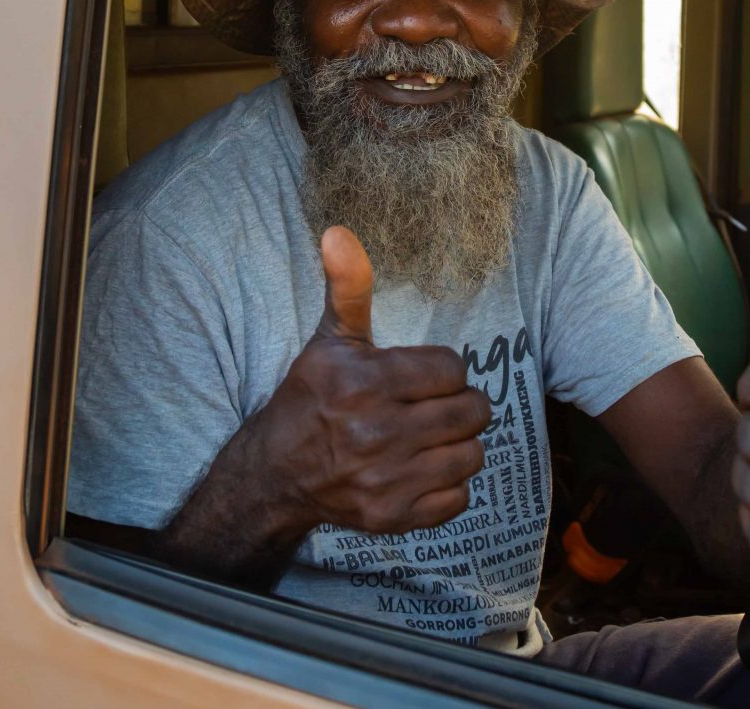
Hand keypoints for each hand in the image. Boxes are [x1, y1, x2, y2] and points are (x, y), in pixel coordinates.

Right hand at [249, 227, 490, 535]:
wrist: (276, 473)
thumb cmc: (312, 398)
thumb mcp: (330, 339)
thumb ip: (348, 287)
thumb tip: (339, 232)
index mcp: (365, 383)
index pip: (453, 369)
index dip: (442, 370)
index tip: (420, 377)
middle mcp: (377, 434)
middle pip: (473, 412)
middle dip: (459, 405)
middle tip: (434, 407)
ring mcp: (387, 480)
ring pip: (472, 455)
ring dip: (458, 444)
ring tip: (430, 437)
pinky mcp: (394, 518)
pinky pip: (459, 499)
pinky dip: (448, 486)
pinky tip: (422, 470)